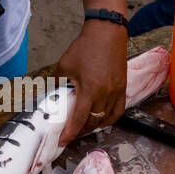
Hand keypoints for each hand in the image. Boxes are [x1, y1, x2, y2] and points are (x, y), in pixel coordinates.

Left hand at [57, 20, 127, 146]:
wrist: (107, 33)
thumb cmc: (85, 47)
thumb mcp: (64, 65)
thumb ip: (58, 83)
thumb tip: (51, 97)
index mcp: (90, 90)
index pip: (79, 120)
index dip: (70, 133)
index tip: (63, 141)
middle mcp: (105, 94)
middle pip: (93, 122)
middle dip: (80, 132)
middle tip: (70, 134)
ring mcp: (117, 92)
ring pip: (106, 119)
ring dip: (94, 127)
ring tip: (84, 128)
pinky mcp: (123, 88)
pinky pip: (118, 111)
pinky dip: (109, 119)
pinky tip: (101, 121)